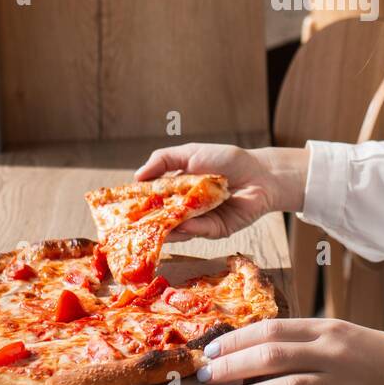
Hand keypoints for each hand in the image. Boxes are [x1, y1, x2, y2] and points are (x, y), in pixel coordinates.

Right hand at [134, 143, 307, 239]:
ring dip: (167, 228)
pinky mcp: (216, 230)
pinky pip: (200, 231)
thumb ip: (163, 160)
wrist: (260, 173)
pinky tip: (183, 224)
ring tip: (154, 228)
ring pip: (178, 228)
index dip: (139, 203)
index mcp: (177, 188)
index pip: (153, 198)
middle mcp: (186, 207)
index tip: (123, 207)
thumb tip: (137, 176)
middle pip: (163, 217)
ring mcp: (200, 220)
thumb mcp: (191, 153)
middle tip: (133, 226)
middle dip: (149, 221)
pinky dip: (191, 228)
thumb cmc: (227, 160)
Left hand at [195, 318, 383, 384]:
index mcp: (327, 329)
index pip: (272, 329)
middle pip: (272, 355)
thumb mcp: (341, 334)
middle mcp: (331, 351)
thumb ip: (305, 339)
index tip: (214, 348)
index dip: (238, 339)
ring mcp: (340, 382)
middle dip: (233, 365)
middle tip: (208, 375)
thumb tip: (258, 347)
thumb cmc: (378, 354)